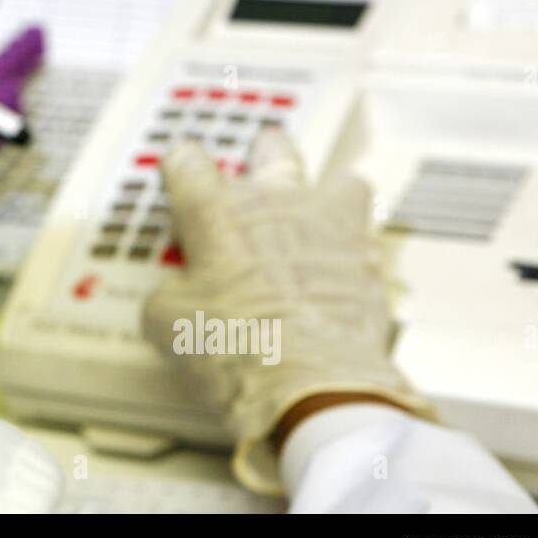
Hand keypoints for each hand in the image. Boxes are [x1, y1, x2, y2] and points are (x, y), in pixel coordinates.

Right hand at [140, 129, 431, 493]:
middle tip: (255, 169)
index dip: (180, 169)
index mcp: (217, 210)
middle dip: (262, 154)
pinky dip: (353, 258)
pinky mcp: (370, 266)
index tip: (179, 179)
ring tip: (319, 216)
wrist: (312, 388)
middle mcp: (277, 205)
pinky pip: (367, 245)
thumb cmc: (238, 348)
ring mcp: (332, 229)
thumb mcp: (167, 323)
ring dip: (330, 195)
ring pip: (343, 183)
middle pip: (273, 149)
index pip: (189, 162)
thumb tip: (177, 298)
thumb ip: (172, 292)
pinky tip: (340, 280)